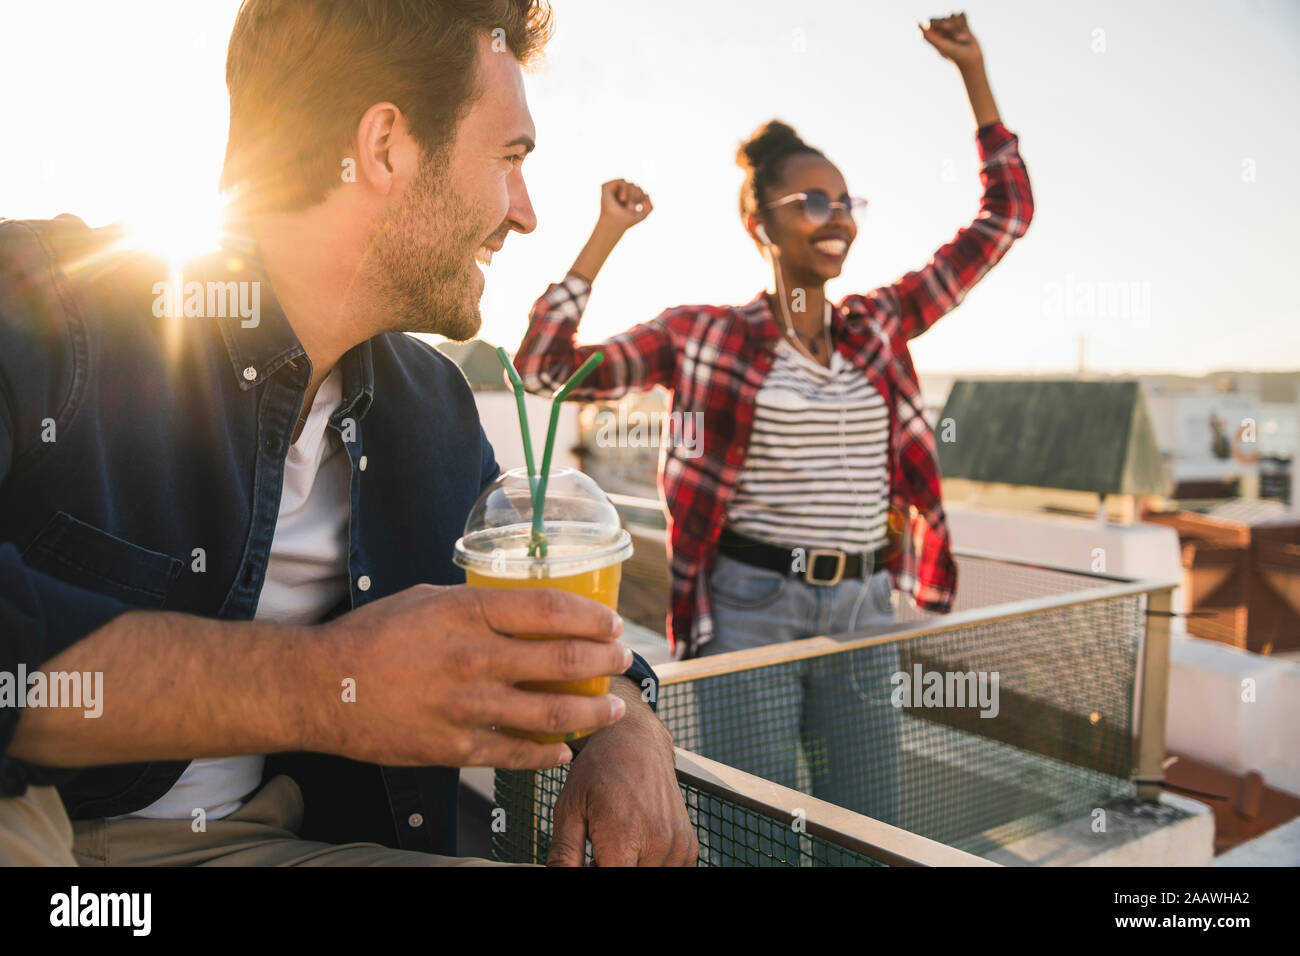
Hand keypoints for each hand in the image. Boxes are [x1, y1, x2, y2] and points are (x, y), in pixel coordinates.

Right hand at [312, 584, 630, 768]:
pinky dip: (548, 754)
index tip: (612, 622)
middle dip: (605, 661)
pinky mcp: (454, 748)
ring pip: (551, 714)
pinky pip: (516, 753)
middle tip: (621, 660)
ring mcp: (467, 706)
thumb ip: (477, 605)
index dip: (592, 616)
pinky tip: (563, 750)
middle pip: (563, 660)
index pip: (550, 608)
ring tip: (611, 708)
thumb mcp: (427, 599)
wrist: (320, 688)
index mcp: (468, 611)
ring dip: (591, 712)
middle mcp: (474, 657)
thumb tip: (521, 609)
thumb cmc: (371, 637)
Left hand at [547, 679, 697, 866]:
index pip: (613, 880)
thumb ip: (564, 854)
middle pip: (630, 879)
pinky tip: (636, 842)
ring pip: (650, 877)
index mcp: (624, 834)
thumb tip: (559, 878)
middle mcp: (658, 841)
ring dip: (632, 868)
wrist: (636, 740)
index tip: (589, 860)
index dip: (595, 871)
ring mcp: (677, 844)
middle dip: (611, 868)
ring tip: (617, 844)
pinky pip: (669, 871)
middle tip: (598, 850)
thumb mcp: (569, 808)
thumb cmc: (599, 769)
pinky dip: (650, 864)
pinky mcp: (688, 845)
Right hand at [597, 178, 652, 232]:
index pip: (639, 191)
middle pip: (636, 187)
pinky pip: (622, 180)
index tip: (636, 209)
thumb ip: (650, 206)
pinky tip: (622, 199)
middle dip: (636, 195)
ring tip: (625, 202)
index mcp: (628, 200)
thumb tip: (647, 194)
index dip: (640, 197)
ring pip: (630, 184)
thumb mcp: (643, 215)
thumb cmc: (626, 222)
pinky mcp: (608, 187)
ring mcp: (614, 190)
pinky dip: (625, 189)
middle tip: (630, 208)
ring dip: (631, 193)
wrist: (614, 224)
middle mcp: (620, 194)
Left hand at [919, 12, 982, 70]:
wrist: (971, 59)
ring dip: (959, 28)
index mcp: (934, 35)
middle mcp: (941, 30)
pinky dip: (965, 24)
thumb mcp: (941, 45)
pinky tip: (966, 33)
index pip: (931, 21)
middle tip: (955, 38)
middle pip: (943, 18)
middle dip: (951, 27)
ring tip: (961, 40)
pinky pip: (961, 14)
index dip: (939, 25)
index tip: (944, 33)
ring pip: (953, 16)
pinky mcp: (962, 23)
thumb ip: (929, 36)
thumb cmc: (954, 54)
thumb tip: (915, 23)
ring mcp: (952, 26)